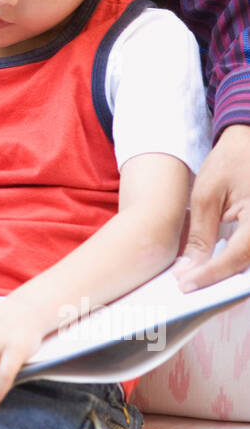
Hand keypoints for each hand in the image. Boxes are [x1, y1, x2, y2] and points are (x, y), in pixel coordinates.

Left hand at [174, 125, 249, 289]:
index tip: (185, 285)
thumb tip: (189, 268)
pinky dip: (230, 260)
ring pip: (248, 263)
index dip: (210, 274)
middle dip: (215, 277)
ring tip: (193, 275)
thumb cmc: (230, 162)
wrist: (249, 143)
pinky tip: (209, 263)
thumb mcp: (207, 195)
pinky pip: (249, 254)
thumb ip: (201, 233)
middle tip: (185, 283)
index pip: (236, 257)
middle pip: (244, 266)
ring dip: (222, 271)